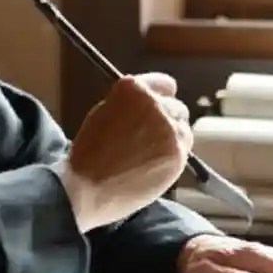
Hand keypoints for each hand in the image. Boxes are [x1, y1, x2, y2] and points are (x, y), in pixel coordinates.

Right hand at [58, 73, 192, 231]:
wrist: (88, 188)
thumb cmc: (89, 154)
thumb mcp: (104, 113)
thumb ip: (131, 105)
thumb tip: (152, 106)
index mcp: (133, 89)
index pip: (163, 84)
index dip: (162, 95)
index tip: (162, 104)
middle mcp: (154, 104)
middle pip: (176, 107)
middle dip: (167, 119)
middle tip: (151, 137)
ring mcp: (169, 129)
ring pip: (183, 129)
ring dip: (172, 138)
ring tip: (149, 155)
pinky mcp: (178, 153)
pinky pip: (184, 149)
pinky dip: (172, 156)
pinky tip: (154, 165)